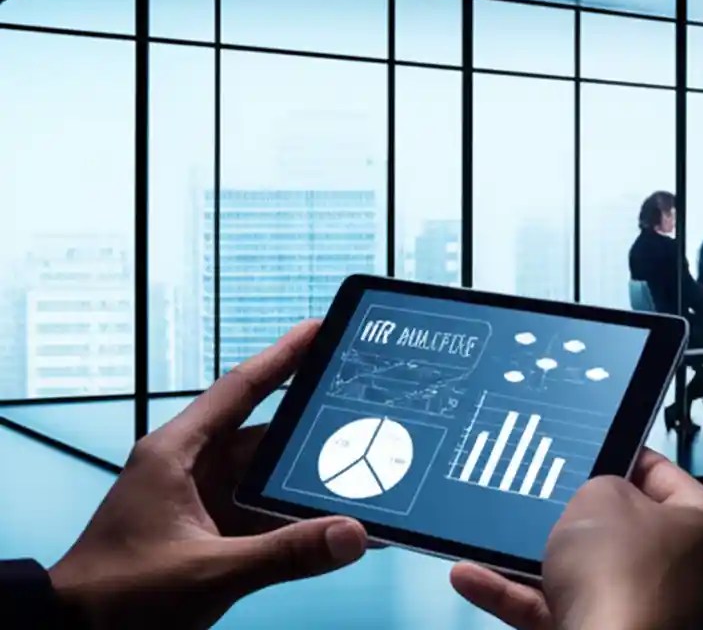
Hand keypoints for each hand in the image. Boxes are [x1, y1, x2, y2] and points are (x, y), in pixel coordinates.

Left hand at [49, 321, 367, 628]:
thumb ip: (285, 553)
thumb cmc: (118, 596)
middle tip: (360, 411)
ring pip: (266, 479)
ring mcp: (198, 501)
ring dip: (305, 482)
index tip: (319, 330)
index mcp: (175, 454)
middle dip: (311, 431)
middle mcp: (188, 468)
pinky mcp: (207, 534)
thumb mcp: (209, 571)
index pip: (240, 390)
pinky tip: (331, 524)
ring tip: (359, 476)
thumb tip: (352, 535)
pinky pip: (262, 516)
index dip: (282, 357)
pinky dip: (294, 519)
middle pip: (264, 436)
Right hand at [450, 450, 702, 629]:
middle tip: (548, 497)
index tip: (595, 451)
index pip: (669, 483)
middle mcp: (698, 582)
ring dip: (536, 563)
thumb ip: (602, 488)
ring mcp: (660, 621)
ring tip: (493, 540)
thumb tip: (601, 500)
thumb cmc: (622, 572)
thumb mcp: (603, 496)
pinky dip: (522, 600)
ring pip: (591, 582)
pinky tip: (473, 578)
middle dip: (582, 520)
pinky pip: (565, 617)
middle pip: (628, 537)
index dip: (627, 461)